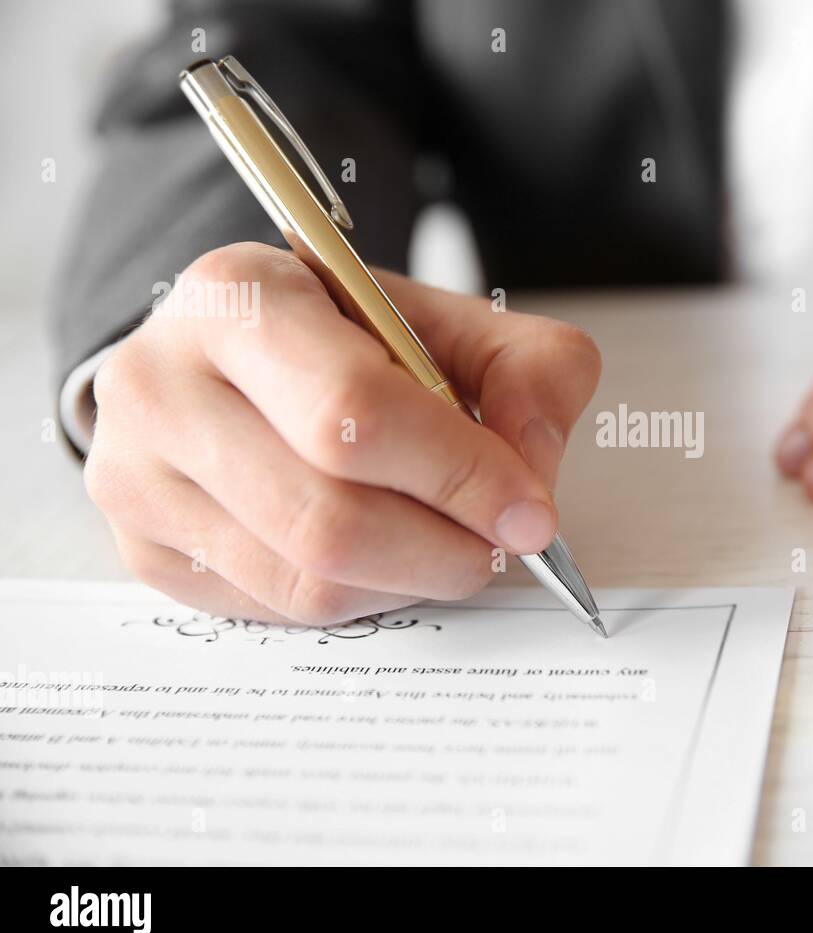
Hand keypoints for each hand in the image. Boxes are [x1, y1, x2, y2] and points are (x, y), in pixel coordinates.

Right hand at [85, 242, 600, 623]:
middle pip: (327, 518)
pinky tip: (384, 556)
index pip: (353, 412)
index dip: (458, 475)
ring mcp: (137, 476)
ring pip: (306, 581)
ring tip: (445, 542)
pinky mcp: (145, 551)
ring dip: (409, 580)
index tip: (530, 513)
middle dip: (444, 548)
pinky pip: (278, 611)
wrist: (232, 359)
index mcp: (240, 297)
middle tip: (500, 545)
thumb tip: (531, 470)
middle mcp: (162, 384)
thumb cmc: (345, 339)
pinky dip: (359, 598)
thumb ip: (526, 371)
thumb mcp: (449, 321)